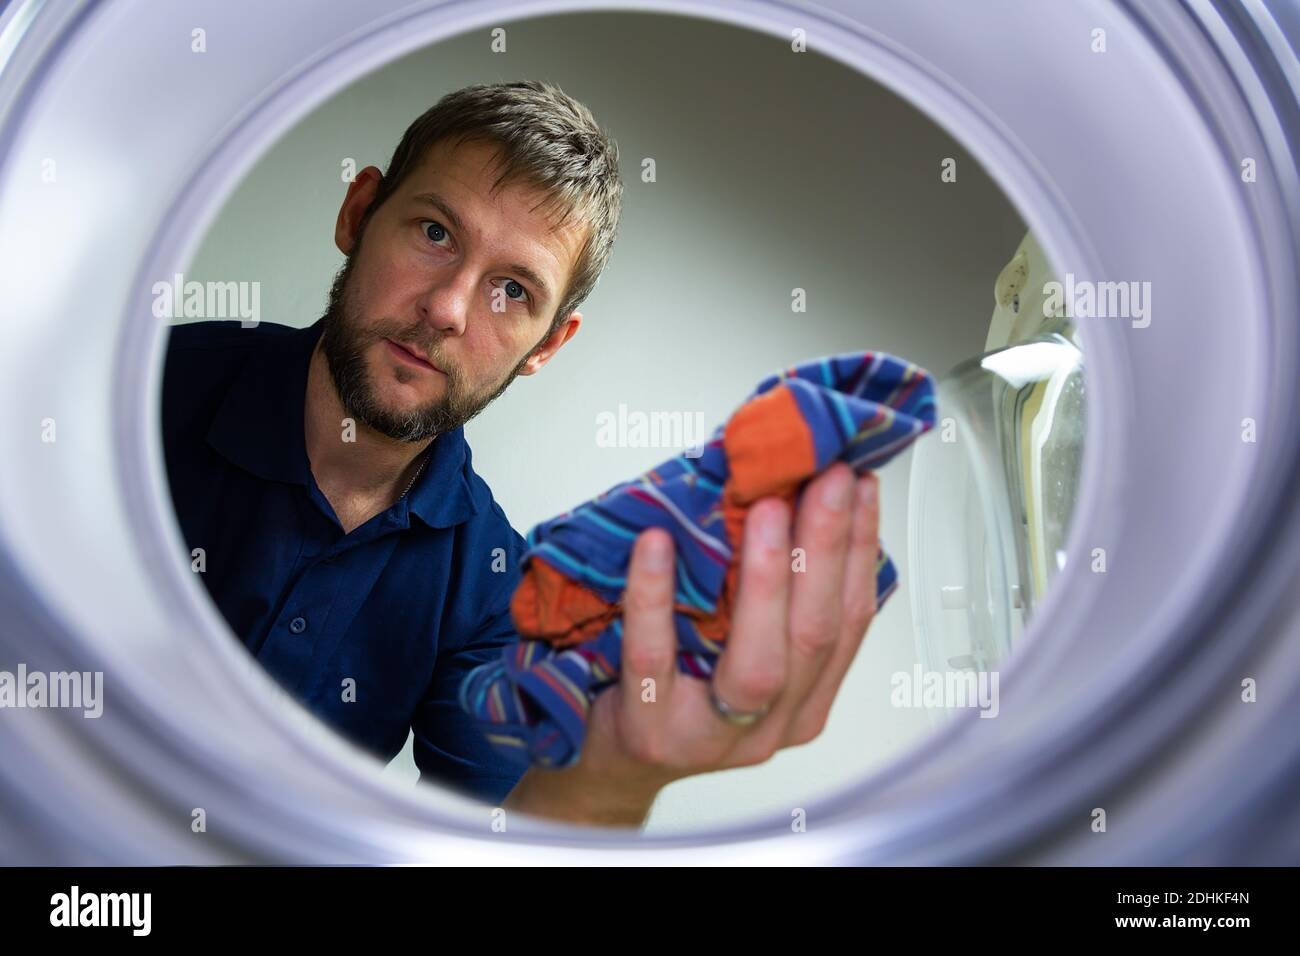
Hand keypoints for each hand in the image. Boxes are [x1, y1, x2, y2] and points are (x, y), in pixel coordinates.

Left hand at [575, 462, 881, 799]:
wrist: (611, 758)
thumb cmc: (676, 690)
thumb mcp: (739, 647)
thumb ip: (772, 599)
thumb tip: (794, 500)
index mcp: (806, 700)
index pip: (848, 620)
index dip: (859, 550)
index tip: (859, 485)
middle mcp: (771, 724)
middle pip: (814, 635)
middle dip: (826, 547)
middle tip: (825, 478)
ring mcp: (713, 736)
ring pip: (758, 664)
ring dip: (766, 577)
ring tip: (765, 507)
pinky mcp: (651, 731)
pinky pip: (656, 660)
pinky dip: (656, 597)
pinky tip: (656, 543)